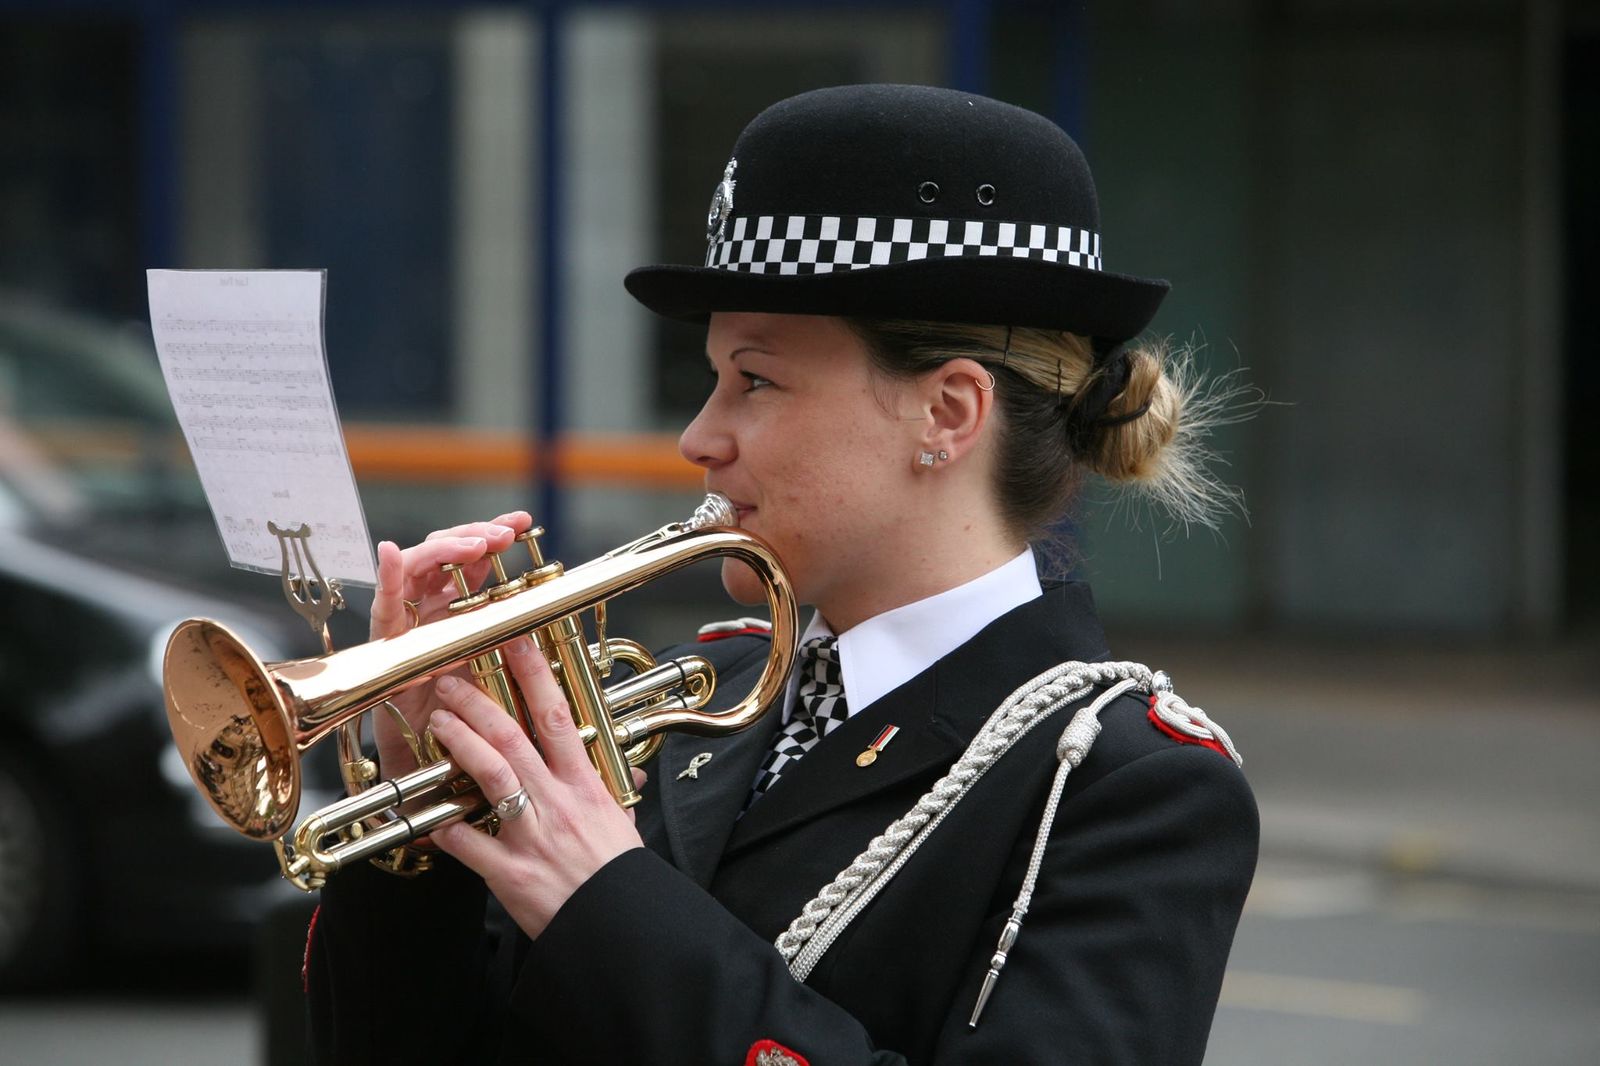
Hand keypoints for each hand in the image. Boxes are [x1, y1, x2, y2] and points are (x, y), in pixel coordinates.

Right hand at [369, 512, 531, 775]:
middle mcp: (430, 606)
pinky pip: (382, 604)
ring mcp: (406, 619)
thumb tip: (548, 596)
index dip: (495, 534)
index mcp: (459, 607)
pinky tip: (388, 552)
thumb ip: (514, 630)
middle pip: (445, 552)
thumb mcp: (500, 663)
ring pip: (417, 565)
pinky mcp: (384, 642)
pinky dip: (384, 575)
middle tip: (504, 534)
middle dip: (476, 534)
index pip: (475, 558)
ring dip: (446, 548)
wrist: (436, 757)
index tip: (524, 523)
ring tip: (475, 544)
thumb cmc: (468, 711)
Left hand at [427, 638, 644, 938]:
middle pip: (514, 739)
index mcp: (585, 787)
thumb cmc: (619, 877)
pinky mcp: (509, 873)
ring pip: (492, 777)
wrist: (618, 928)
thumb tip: (615, 770)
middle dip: (480, 705)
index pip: (558, 718)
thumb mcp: (620, 822)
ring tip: (440, 722)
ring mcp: (531, 836)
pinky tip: (431, 814)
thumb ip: (607, 792)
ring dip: (462, 744)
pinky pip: (469, 844)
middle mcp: (557, 804)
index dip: (535, 677)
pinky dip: (447, 828)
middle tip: (453, 682)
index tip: (517, 644)